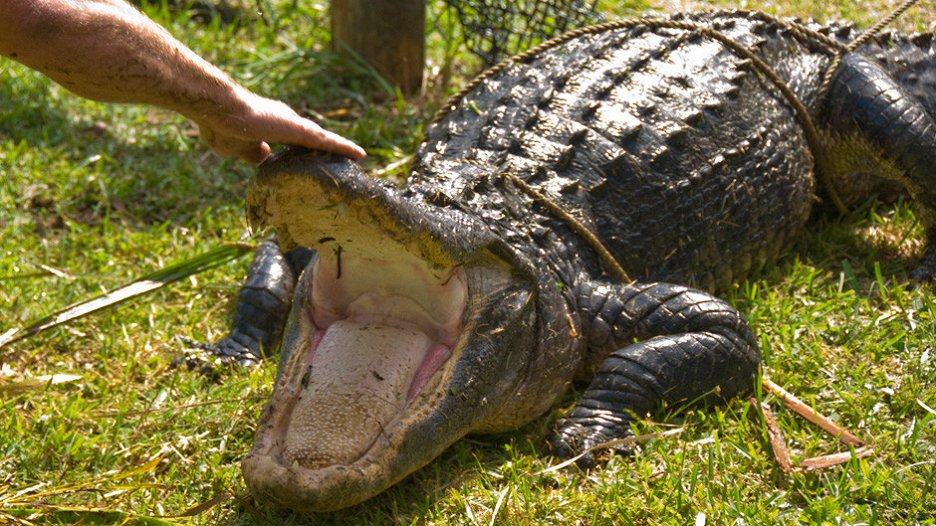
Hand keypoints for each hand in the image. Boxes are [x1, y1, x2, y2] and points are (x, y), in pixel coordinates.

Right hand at [194, 88, 365, 162]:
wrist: (220, 111)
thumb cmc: (221, 126)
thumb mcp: (235, 147)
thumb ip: (250, 153)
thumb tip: (264, 158)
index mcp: (271, 126)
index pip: (294, 140)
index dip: (304, 149)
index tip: (313, 157)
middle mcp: (286, 121)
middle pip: (313, 138)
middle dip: (327, 148)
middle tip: (344, 159)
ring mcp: (295, 124)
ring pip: (324, 139)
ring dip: (340, 149)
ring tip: (358, 157)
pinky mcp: (300, 129)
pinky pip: (328, 141)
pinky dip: (344, 147)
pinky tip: (360, 155)